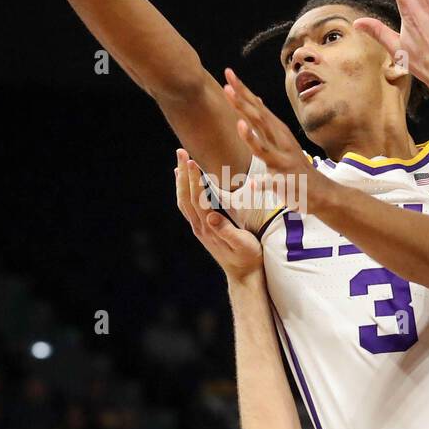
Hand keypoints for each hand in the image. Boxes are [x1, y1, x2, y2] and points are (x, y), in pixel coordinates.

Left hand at [174, 150, 263, 281]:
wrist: (244, 276)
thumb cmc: (248, 258)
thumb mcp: (243, 245)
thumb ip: (226, 231)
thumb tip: (211, 216)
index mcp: (210, 227)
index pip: (197, 198)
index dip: (194, 179)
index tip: (192, 161)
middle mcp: (200, 227)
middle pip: (185, 196)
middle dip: (183, 173)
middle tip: (181, 152)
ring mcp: (199, 228)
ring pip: (184, 200)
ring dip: (181, 180)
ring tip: (180, 162)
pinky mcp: (203, 229)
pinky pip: (188, 206)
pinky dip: (185, 191)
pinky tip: (187, 183)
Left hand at [221, 68, 316, 211]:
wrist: (322, 192)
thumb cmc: (295, 165)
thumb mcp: (281, 138)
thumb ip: (265, 120)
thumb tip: (254, 98)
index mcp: (276, 132)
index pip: (256, 107)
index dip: (242, 91)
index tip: (228, 72)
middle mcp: (280, 143)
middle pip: (259, 120)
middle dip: (243, 104)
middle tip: (227, 86)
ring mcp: (283, 163)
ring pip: (264, 149)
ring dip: (251, 138)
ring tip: (240, 124)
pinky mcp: (286, 183)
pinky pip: (273, 184)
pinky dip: (263, 184)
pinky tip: (254, 184)